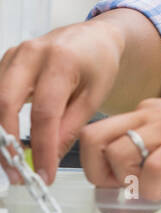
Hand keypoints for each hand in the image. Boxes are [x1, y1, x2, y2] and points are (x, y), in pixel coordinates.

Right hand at [0, 20, 125, 183]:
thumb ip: (70, 127)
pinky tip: (6, 142)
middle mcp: (31, 53)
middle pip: (6, 103)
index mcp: (61, 60)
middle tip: (17, 174)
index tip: (44, 174)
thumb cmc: (98, 64)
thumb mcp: (93, 96)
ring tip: (11, 164)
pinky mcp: (5, 62)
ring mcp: (14, 56)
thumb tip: (49, 159)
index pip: (45, 112)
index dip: (42, 147)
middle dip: (7, 144)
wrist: (93, 38)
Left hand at [78, 92, 160, 198]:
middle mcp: (155, 114)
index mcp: (153, 112)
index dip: (98, 163)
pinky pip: (151, 167)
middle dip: (96, 171)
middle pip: (94, 138)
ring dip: (122, 180)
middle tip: (117, 190)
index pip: (101, 132)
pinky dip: (148, 188)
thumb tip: (146, 191)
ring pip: (117, 151)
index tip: (113, 185)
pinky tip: (160, 194)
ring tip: (142, 193)